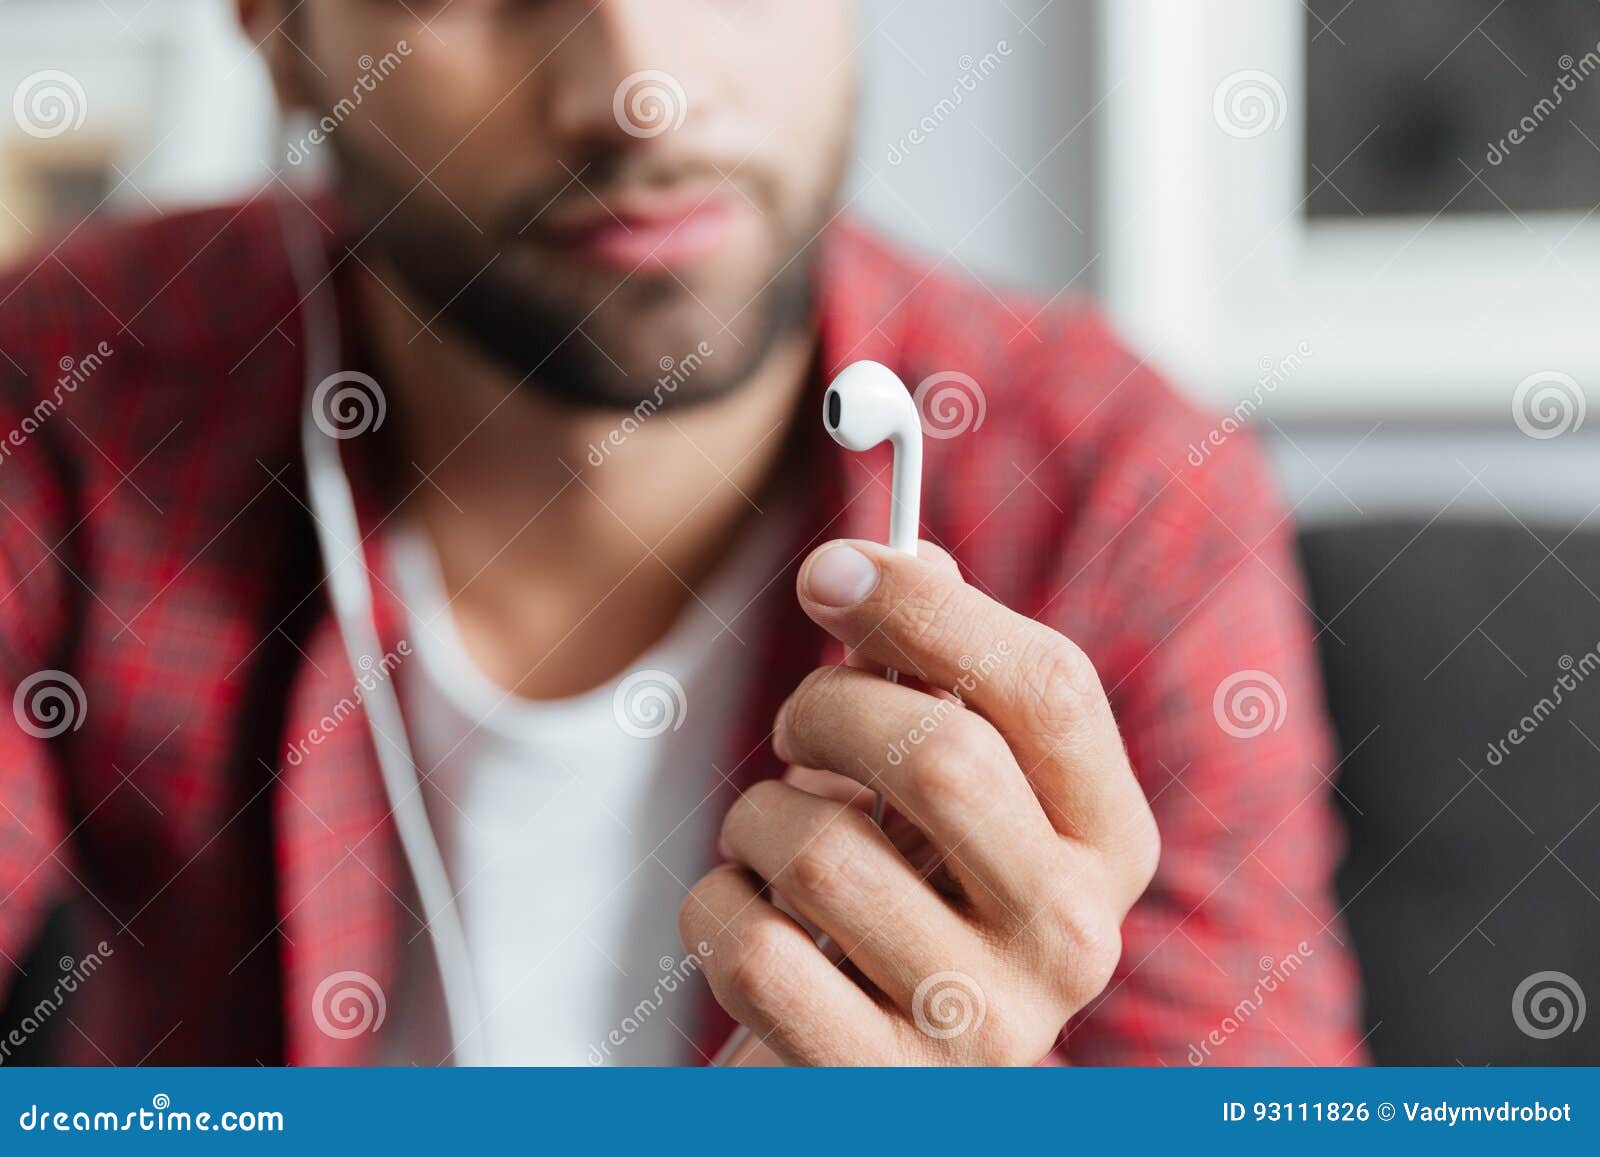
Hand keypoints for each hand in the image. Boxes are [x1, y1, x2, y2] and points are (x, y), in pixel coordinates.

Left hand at [680, 539, 1160, 1064]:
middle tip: (796, 729)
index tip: (829, 571)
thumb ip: (940, 674)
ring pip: (820, 852)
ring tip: (771, 842)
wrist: (868, 1072)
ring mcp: (981, 1025)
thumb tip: (898, 552)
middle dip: (825, 709)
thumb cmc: (906, 900)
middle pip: (938, 754)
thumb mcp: (946, 793)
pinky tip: (748, 921)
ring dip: (757, 820)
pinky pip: (754, 951)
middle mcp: (1073, 937)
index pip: (1048, 686)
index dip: (926, 606)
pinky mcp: (876, 1085)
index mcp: (1107, 840)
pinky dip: (715, 910)